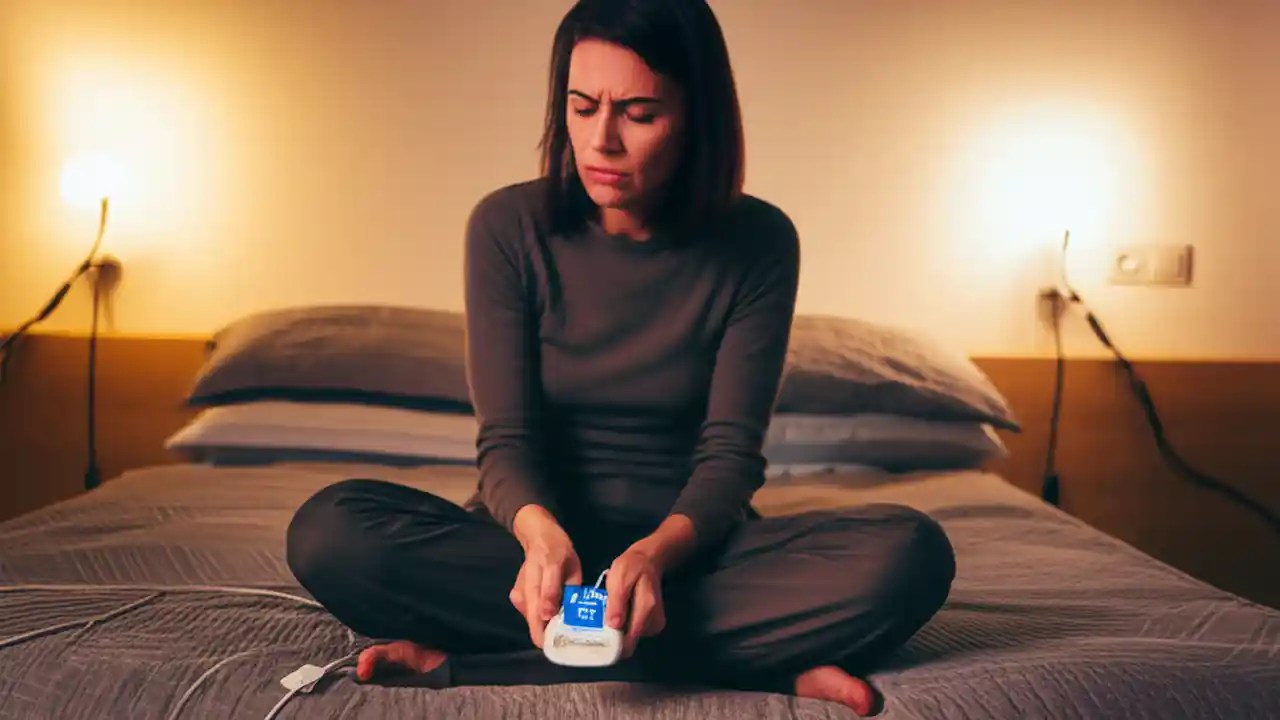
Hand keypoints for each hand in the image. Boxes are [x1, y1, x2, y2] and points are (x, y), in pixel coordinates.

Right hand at [510, 505, 581, 647]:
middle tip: (556, 647)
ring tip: (557, 639)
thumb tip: (575, 615)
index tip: (550, 621)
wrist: (536, 538)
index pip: (548, 586)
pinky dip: (537, 622)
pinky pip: (527, 614)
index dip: (548, 602)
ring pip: (529, 614)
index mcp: (551, 563)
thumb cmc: (561, 553)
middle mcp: (531, 575)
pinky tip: (547, 623)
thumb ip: (573, 589)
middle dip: (542, 629)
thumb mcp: (574, 566)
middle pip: (533, 606)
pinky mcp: (515, 595)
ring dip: (541, 629)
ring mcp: (520, 586)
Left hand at [604, 547, 666, 658]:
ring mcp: (654, 624)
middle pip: (629, 642)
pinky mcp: (651, 625)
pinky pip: (633, 633)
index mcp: (647, 609)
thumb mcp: (619, 578)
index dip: (613, 647)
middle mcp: (654, 621)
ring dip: (616, 633)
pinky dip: (623, 629)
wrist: (648, 561)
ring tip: (604, 620)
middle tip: (595, 630)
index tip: (596, 646)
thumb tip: (613, 627)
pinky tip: (615, 617)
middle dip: (612, 639)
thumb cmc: (631, 567)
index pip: (631, 640)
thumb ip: (616, 602)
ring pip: (630, 639)